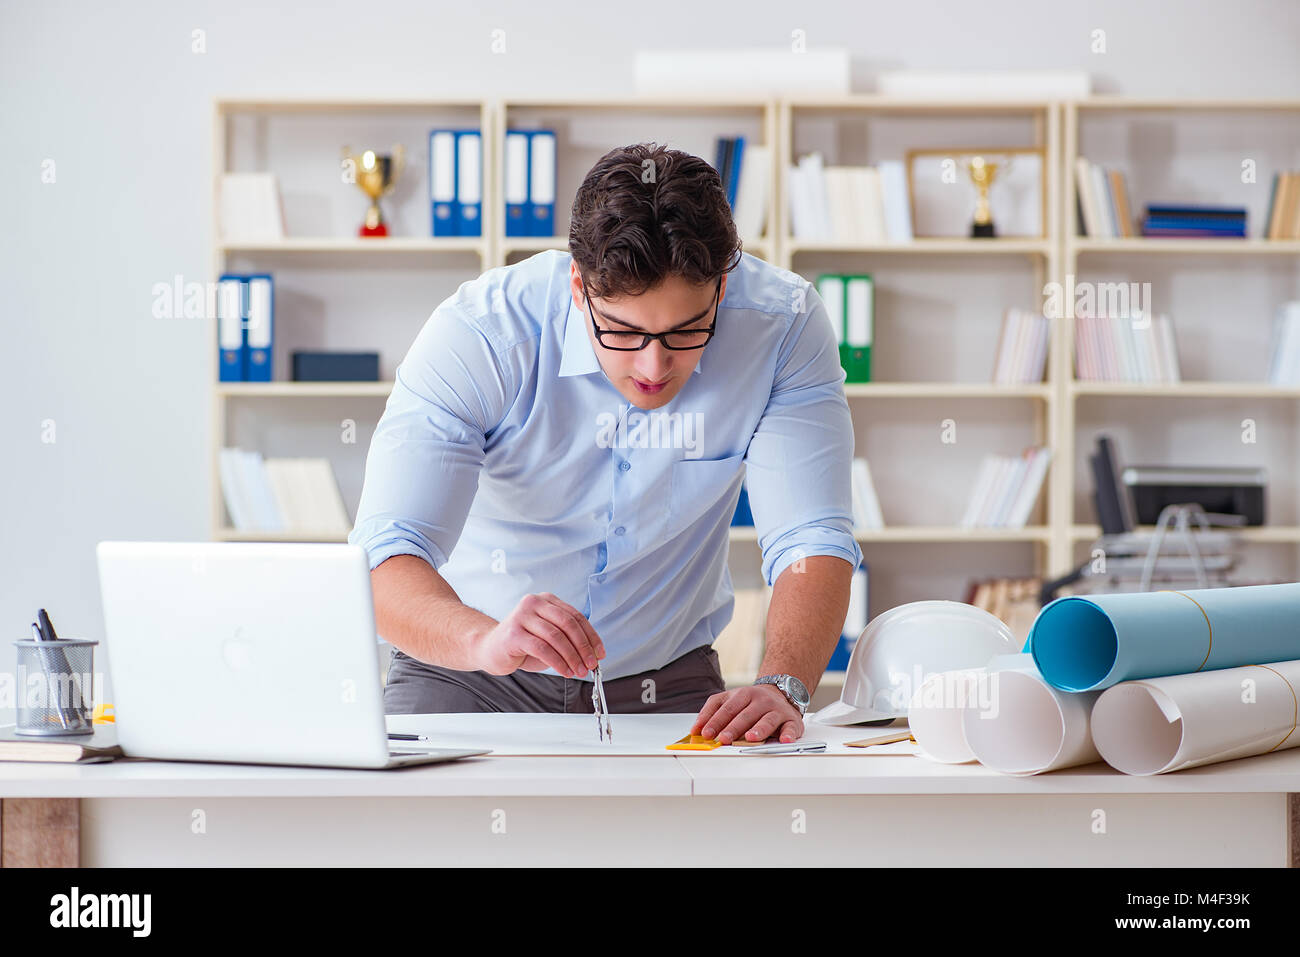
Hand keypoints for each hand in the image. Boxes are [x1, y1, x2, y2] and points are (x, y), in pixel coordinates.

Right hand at [473, 592, 604, 677]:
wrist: (489, 648)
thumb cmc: (522, 644)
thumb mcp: (548, 638)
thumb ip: (567, 640)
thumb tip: (592, 654)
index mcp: (546, 600)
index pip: (576, 616)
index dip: (591, 635)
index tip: (600, 653)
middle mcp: (534, 603)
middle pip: (568, 624)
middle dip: (583, 646)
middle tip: (591, 664)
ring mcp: (522, 616)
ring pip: (556, 637)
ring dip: (572, 657)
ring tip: (578, 671)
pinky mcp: (514, 633)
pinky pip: (543, 648)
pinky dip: (558, 662)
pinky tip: (564, 671)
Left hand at [691, 683, 802, 744]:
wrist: (780, 693)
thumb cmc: (750, 702)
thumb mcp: (729, 700)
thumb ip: (712, 712)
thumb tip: (696, 729)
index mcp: (743, 695)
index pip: (727, 708)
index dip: (716, 721)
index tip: (706, 733)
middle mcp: (760, 701)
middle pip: (745, 715)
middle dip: (733, 727)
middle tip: (723, 739)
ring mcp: (776, 710)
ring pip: (767, 720)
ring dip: (759, 729)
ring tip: (750, 738)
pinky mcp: (791, 720)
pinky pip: (791, 727)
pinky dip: (789, 734)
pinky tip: (784, 740)